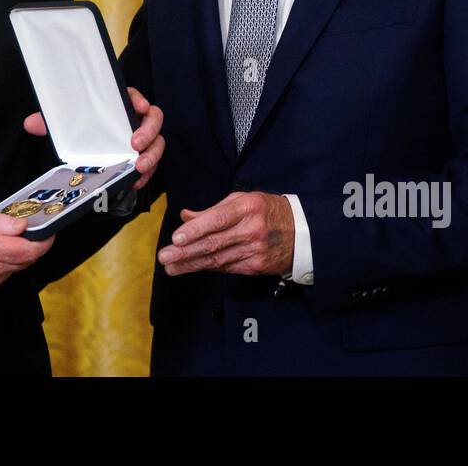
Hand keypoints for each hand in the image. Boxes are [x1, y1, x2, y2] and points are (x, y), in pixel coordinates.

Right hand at [0, 206, 54, 296]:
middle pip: (26, 261)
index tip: (48, 231)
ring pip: (13, 269)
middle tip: (29, 230)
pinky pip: (0, 277)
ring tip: (2, 239)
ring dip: (15, 255)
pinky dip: (2, 265)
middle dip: (32, 246)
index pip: (30, 250)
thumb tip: (22, 224)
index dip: (44, 240)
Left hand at [23, 87, 164, 189]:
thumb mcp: (66, 124)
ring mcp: (142, 139)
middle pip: (154, 119)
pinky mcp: (142, 157)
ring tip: (139, 168)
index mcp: (119, 104)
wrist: (86, 148)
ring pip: (157, 143)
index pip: (133, 96)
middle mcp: (134, 120)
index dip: (140, 100)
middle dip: (148, 131)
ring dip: (152, 156)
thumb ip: (50, 122)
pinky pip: (151, 164)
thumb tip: (30, 124)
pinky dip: (146, 175)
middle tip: (135, 144)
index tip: (140, 107)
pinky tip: (136, 182)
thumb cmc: (81, 128)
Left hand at [156, 192, 293, 276]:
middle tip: (165, 256)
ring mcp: (254, 251)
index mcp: (248, 208)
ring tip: (170, 266)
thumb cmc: (269, 211)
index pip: (218, 219)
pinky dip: (206, 267)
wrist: (302, 233)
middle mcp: (251, 230)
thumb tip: (186, 216)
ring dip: (190, 264)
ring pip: (217, 259)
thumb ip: (213, 210)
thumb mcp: (244, 200)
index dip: (196, 230)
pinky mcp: (255, 267)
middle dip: (185, 251)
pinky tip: (190, 268)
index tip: (177, 237)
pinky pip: (226, 267)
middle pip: (214, 243)